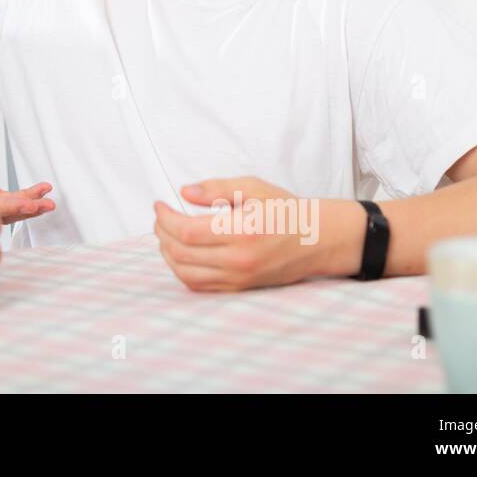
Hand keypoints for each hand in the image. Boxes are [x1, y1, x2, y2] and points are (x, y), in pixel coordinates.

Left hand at [153, 177, 324, 291]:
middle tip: (160, 217)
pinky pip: (199, 285)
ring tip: (166, 235)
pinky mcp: (239, 288)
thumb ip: (217, 188)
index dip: (165, 218)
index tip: (160, 205)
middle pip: (181, 253)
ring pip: (186, 273)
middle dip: (162, 233)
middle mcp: (239, 260)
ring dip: (167, 254)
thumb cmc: (285, 211)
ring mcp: (238, 278)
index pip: (187, 231)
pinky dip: (182, 270)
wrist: (316, 240)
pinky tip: (180, 253)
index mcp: (242, 232)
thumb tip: (185, 192)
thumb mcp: (254, 188)